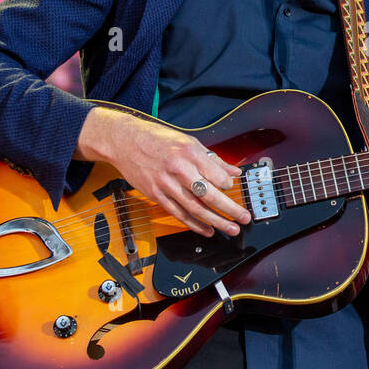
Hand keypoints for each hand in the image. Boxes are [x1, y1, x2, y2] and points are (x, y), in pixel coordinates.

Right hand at [80, 107, 251, 236]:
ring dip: (215, 222)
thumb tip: (234, 171)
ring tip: (230, 228)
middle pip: (209, 195)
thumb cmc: (157, 139)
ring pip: (195, 209)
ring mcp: (166, 185)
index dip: (229, 185)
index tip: (234, 188)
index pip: (216, 175)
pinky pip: (178, 214)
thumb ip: (213, 159)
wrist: (124, 141)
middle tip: (244, 218)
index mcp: (190, 153)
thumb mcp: (189, 142)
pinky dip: (194, 224)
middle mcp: (179, 170)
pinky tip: (206, 230)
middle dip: (230, 210)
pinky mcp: (156, 195)